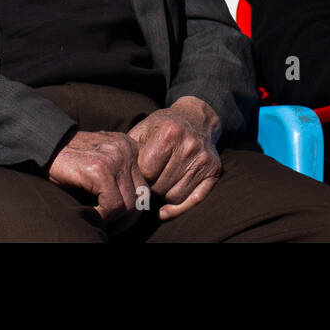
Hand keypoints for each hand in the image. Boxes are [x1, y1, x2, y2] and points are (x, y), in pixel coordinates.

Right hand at [46, 129, 147, 224]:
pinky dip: (103, 216)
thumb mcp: (104, 158)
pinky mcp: (100, 170)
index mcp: (131, 146)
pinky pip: (113, 205)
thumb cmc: (72, 158)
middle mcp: (127, 149)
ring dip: (115, 220)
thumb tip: (137, 205)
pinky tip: (91, 213)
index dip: (137, 204)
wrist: (45, 144)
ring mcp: (115, 158)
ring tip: (102, 220)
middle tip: (113, 225)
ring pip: (130, 204)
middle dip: (128, 217)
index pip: (148, 183)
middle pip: (142, 195)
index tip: (122, 215)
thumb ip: (122, 172)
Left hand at [127, 96, 221, 220]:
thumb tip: (116, 174)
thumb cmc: (164, 126)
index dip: (140, 175)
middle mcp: (189, 145)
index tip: (140, 171)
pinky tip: (165, 211)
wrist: (198, 118)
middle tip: (150, 179)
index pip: (147, 172)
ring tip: (161, 183)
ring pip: (175, 196)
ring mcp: (204, 159)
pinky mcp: (214, 171)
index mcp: (170, 133)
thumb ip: (129, 149)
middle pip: (160, 186)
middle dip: (151, 186)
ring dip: (164, 196)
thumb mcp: (144, 128)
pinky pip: (194, 200)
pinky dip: (178, 209)